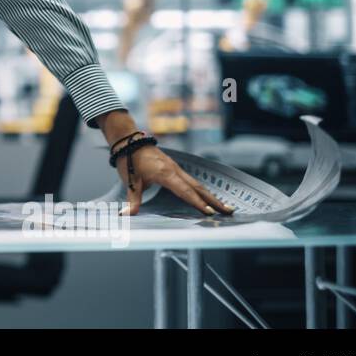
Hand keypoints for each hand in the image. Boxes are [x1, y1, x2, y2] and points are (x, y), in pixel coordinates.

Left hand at [116, 143, 234, 217]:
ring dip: (211, 196)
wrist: (129, 140)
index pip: (185, 191)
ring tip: (225, 207)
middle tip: (229, 211)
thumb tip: (126, 214)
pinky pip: (192, 181)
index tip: (210, 212)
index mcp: (165, 174)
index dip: (197, 202)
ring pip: (197, 184)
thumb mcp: (130, 181)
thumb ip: (133, 199)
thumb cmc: (129, 159)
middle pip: (198, 188)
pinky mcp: (174, 168)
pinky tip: (208, 198)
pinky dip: (202, 191)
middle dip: (214, 201)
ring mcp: (176, 168)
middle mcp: (174, 170)